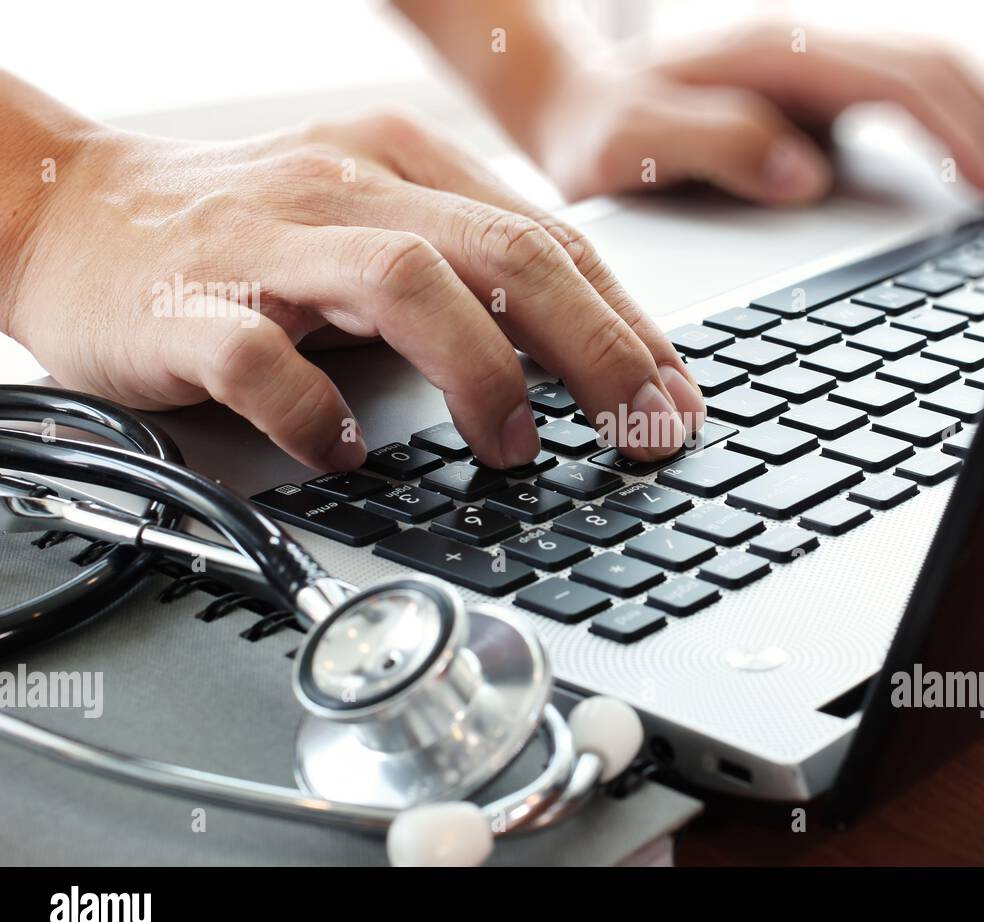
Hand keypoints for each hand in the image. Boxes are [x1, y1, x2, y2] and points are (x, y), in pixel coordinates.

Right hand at [7, 109, 706, 471]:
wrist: (63, 210)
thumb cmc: (240, 235)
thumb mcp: (369, 226)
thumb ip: (464, 272)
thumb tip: (583, 351)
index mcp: (402, 161)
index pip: (548, 238)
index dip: (626, 324)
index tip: (673, 398)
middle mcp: (346, 188)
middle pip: (506, 252)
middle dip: (597, 349)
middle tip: (642, 431)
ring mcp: (266, 241)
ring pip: (407, 281)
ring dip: (483, 373)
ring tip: (517, 448)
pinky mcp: (187, 304)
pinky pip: (265, 358)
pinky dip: (319, 413)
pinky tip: (349, 452)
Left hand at [519, 25, 983, 206]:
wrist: (574, 108)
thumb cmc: (598, 131)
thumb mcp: (632, 142)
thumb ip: (716, 145)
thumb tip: (809, 174)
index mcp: (776, 58)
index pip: (902, 80)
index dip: (965, 133)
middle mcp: (807, 54)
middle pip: (938, 70)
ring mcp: (817, 77)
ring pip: (933, 82)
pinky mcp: (819, 106)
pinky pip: (908, 109)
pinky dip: (956, 138)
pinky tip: (980, 180)